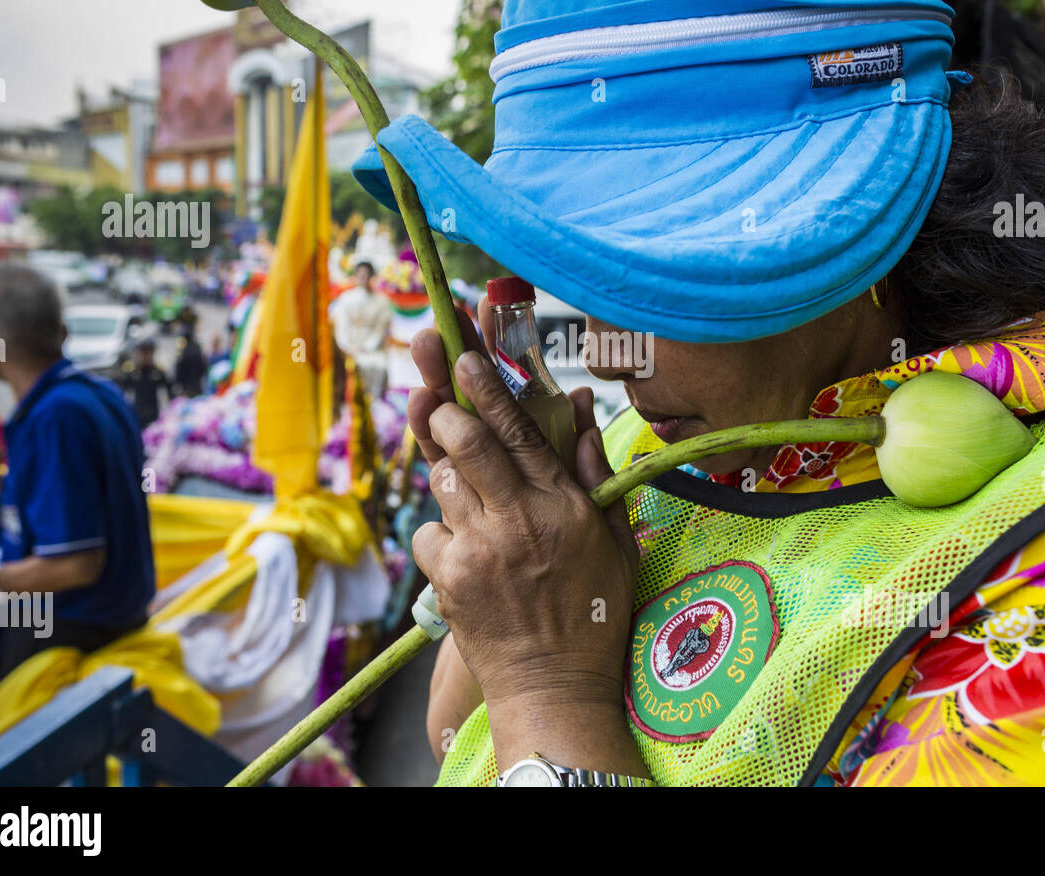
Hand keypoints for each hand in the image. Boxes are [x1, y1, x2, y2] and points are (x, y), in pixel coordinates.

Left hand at [406, 298, 639, 715]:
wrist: (554, 690)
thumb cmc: (594, 615)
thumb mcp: (615, 542)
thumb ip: (597, 472)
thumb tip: (582, 407)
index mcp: (562, 506)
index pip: (520, 430)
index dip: (488, 387)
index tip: (464, 354)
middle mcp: (518, 520)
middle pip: (464, 442)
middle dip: (444, 412)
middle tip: (439, 401)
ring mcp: (479, 549)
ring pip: (441, 481)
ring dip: (447, 474)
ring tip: (470, 496)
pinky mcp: (449, 579)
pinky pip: (429, 531)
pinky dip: (441, 533)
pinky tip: (465, 553)